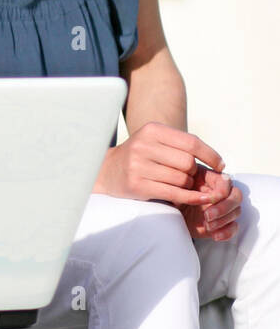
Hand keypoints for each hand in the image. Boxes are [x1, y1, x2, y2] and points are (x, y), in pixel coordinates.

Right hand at [93, 122, 222, 206]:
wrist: (108, 171)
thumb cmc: (141, 157)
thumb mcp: (157, 143)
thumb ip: (183, 148)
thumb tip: (219, 165)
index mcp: (151, 130)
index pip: (191, 142)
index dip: (210, 155)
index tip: (220, 165)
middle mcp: (143, 145)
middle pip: (188, 162)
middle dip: (194, 172)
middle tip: (191, 177)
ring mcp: (138, 165)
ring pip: (182, 179)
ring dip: (188, 185)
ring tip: (181, 185)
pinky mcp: (137, 185)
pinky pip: (174, 193)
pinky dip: (190, 197)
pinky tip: (196, 198)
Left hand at [179, 166, 241, 240]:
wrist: (169, 211)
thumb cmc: (172, 195)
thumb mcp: (175, 189)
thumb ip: (186, 189)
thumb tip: (199, 195)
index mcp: (209, 178)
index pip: (225, 181)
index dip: (221, 191)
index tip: (209, 199)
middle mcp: (219, 191)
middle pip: (236, 196)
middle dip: (224, 207)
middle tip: (208, 215)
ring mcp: (223, 206)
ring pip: (236, 211)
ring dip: (223, 220)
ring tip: (207, 226)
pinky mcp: (223, 221)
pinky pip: (233, 227)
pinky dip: (227, 232)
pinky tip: (215, 236)